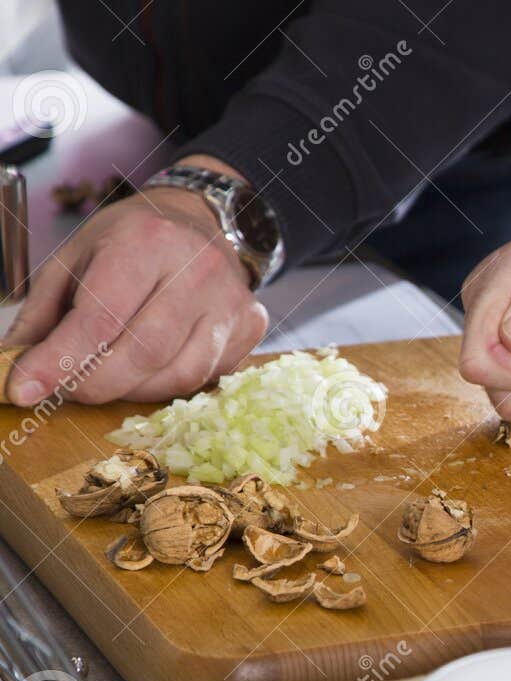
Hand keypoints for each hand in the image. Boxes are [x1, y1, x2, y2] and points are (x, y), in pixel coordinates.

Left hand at [4, 160, 266, 405]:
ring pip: (179, 374)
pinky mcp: (250, 326)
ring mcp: (231, 302)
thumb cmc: (133, 240)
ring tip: (107, 379)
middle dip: (95, 383)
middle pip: (143, 352)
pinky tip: (147, 371)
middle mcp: (198, 270)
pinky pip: (206, 376)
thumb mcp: (77, 258)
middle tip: (66, 390)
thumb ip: (45, 314)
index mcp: (146, 240)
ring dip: (132, 389)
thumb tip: (20, 372)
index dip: (60, 361)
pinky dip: (167, 385)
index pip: (100, 318)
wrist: (201, 222)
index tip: (26, 389)